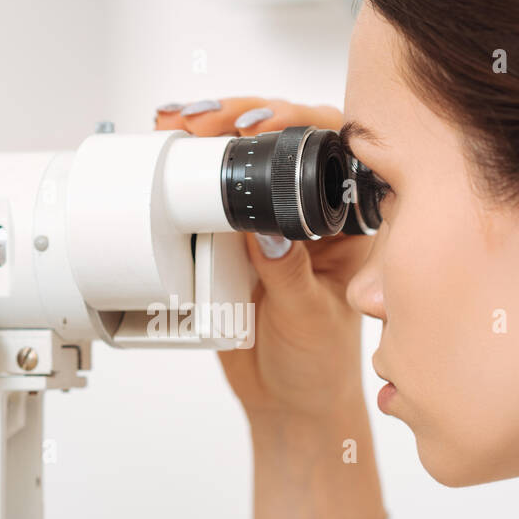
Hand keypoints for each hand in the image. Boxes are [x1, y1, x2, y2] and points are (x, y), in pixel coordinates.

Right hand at [155, 97, 372, 421]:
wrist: (285, 402)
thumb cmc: (319, 364)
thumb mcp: (308, 319)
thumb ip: (288, 274)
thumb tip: (263, 229)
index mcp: (350, 223)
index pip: (333, 149)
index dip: (299, 124)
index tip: (259, 126)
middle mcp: (311, 213)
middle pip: (282, 139)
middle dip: (240, 117)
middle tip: (203, 122)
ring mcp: (269, 221)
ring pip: (244, 157)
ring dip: (209, 133)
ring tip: (179, 125)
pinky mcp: (231, 237)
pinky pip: (210, 195)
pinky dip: (187, 171)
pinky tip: (168, 153)